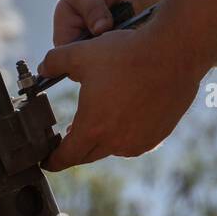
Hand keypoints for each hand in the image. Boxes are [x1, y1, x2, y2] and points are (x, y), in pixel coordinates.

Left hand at [40, 0, 216, 171]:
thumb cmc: (126, 54)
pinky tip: (124, 117)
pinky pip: (134, 142)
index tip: (46, 162)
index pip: (65, 156)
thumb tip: (42, 68)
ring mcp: (139, 141)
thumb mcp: (81, 53)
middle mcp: (116, 142)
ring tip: (96, 123)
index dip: (52, 160)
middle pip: (87, 154)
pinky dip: (125, 134)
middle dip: (74, 149)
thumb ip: (55, 62)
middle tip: (66, 139)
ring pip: (112, 148)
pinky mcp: (158, 136)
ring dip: (101, 140)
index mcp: (93, 127)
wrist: (174, 53)